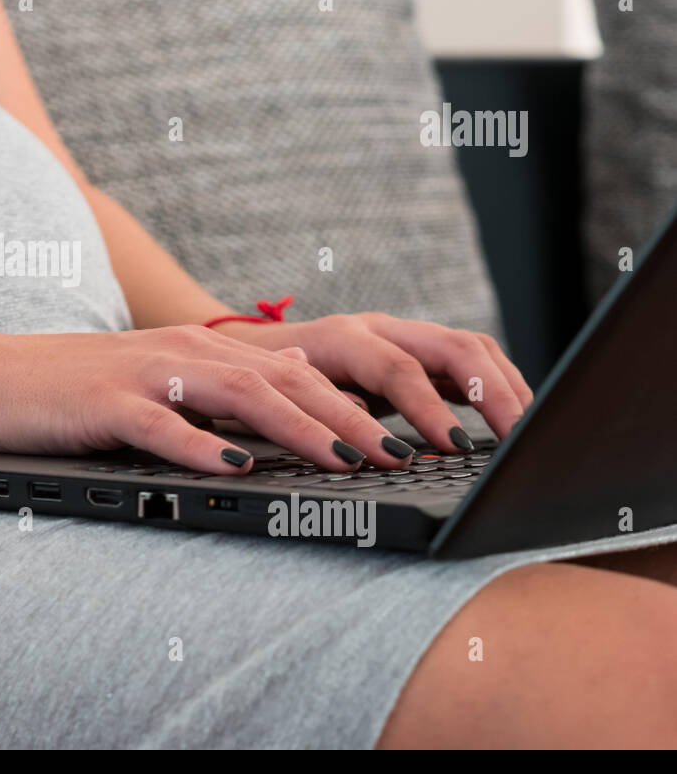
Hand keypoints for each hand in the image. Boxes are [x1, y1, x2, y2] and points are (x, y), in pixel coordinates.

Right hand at [0, 326, 445, 475]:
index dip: (365, 400)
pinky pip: (160, 426)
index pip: (304, 372)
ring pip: (238, 394)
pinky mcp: (104, 404)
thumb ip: (225, 397)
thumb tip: (297, 414)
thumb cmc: (81, 393)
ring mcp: (146, 375)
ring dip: (297, 428)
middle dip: (353, 415)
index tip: (415, 435)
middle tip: (407, 452)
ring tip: (345, 460)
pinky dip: (201, 447)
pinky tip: (233, 470)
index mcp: (208, 352)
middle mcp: (187, 354)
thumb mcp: (163, 388)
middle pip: (286, 378)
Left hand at [217, 312, 534, 450]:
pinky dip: (494, 386)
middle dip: (492, 392)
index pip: (397, 368)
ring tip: (526, 430)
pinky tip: (510, 418)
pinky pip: (465, 360)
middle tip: (516, 440)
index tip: (455, 446)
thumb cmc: (258, 378)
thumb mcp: (273, 393)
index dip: (428, 407)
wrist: (247, 349)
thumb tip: (352, 426)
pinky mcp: (413, 351)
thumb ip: (311, 404)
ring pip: (469, 347)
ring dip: (503, 386)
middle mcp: (378, 328)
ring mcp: (400, 335)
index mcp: (342, 337)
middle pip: (453, 346)